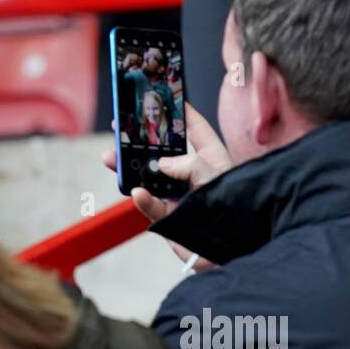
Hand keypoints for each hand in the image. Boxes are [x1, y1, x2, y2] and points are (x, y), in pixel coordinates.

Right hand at [102, 102, 233, 226]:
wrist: (237, 250)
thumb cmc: (238, 209)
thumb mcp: (215, 177)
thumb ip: (189, 164)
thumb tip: (162, 164)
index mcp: (212, 159)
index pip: (195, 130)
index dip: (181, 113)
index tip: (165, 97)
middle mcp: (193, 175)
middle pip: (163, 151)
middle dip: (142, 139)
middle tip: (122, 126)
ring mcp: (180, 196)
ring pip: (148, 176)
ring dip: (129, 167)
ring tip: (111, 157)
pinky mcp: (170, 217)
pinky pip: (151, 205)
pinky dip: (143, 200)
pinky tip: (136, 192)